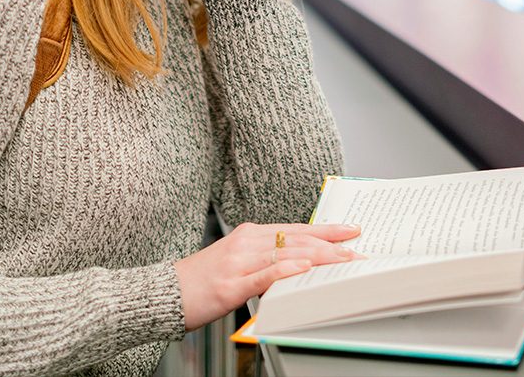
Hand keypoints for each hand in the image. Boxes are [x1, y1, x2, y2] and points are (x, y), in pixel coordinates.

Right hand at [174, 221, 361, 330]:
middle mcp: (246, 243)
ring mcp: (238, 263)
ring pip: (287, 254)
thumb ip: (267, 260)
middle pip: (297, 240)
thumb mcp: (238, 263)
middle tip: (358, 248)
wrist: (165, 293)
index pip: (297, 229)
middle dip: (332, 244)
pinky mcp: (230, 285)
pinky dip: (285, 270)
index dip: (327, 230)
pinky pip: (263, 275)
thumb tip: (301, 265)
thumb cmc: (202, 281)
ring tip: (343, 258)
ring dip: (320, 256)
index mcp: (249, 235)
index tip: (351, 230)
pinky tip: (304, 269)